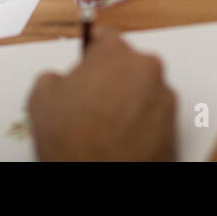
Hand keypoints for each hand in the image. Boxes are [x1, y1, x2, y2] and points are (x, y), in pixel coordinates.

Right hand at [28, 28, 176, 160]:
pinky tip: (121, 137)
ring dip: (127, 99)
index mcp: (116, 54)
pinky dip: (141, 122)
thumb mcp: (42, 98)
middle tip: (91, 100)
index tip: (87, 57)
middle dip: (111, 77)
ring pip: (142, 89)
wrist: (100, 180)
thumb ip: (54, 76)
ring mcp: (164, 98)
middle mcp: (147, 69)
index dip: (92, 48)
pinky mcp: (174, 126)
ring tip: (106, 124)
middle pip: (127, 63)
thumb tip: (61, 81)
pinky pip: (154, 115)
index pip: (105, 36)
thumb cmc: (72, 139)